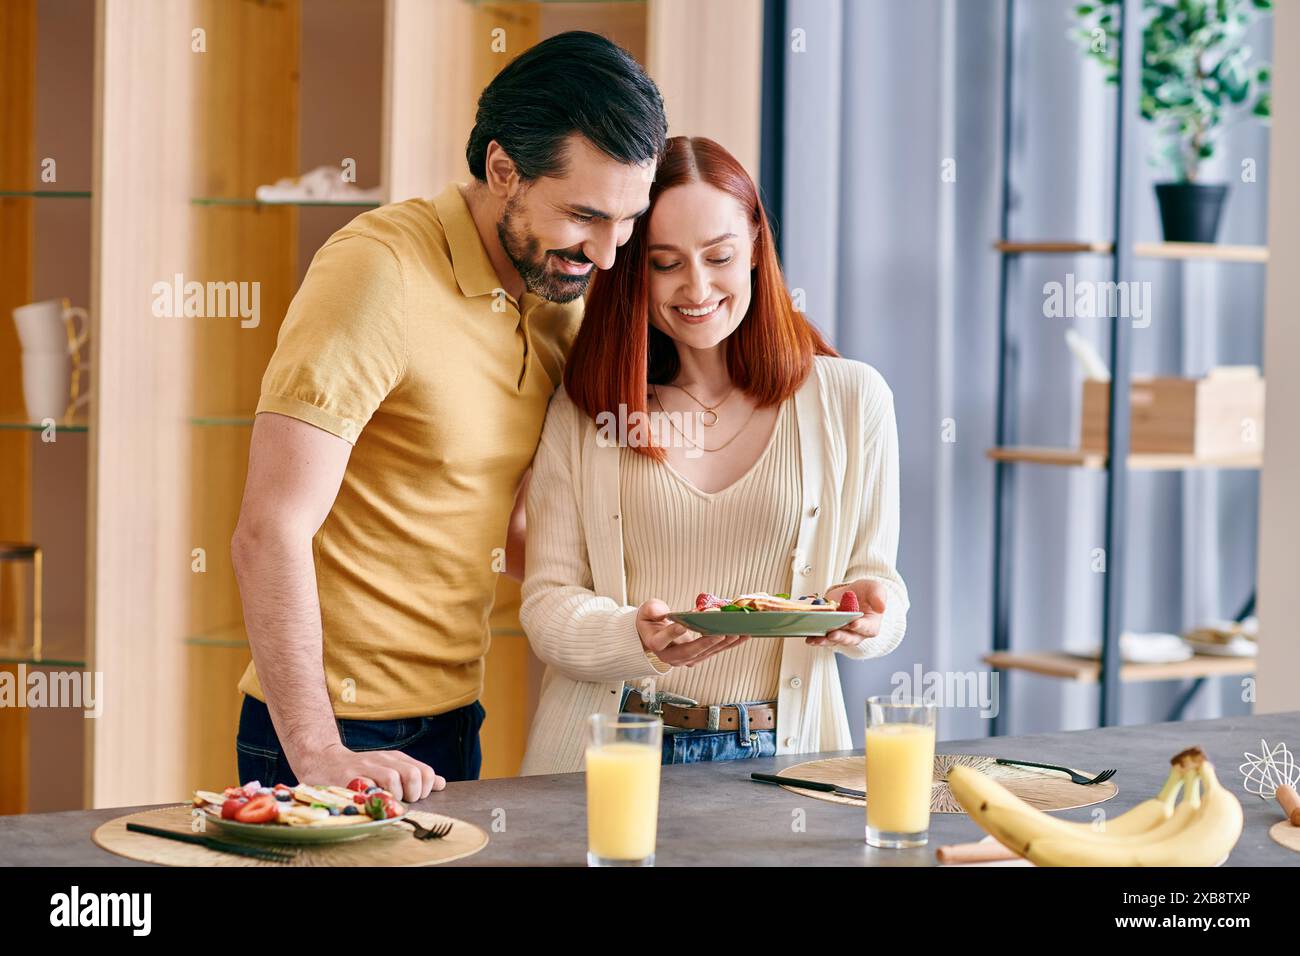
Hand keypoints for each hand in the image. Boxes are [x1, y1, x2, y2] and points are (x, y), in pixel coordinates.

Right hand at [290, 742, 444, 802]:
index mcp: (396, 758)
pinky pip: (368, 788)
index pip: (425, 772)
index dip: (424, 789)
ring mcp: (366, 768)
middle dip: (412, 794)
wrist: (323, 760)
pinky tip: (370, 800)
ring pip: (393, 779)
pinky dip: (374, 797)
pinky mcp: (349, 777)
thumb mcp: (390, 767)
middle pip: (413, 775)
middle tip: (401, 801)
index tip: (414, 797)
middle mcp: (383, 760)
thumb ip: (415, 775)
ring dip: (393, 797)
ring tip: (384, 801)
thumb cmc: (360, 770)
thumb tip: (441, 783)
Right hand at [636, 599, 750, 666]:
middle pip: (689, 652)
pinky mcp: (699, 656)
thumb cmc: (651, 621)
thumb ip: (652, 610)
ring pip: (706, 653)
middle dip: (707, 642)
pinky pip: (715, 651)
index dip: (673, 633)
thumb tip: (661, 612)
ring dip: (724, 643)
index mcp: (656, 644)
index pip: (663, 640)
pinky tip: (742, 636)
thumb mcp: (646, 611)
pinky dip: (729, 644)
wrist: (654, 634)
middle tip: (721, 632)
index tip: (683, 624)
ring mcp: (686, 659)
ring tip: (738, 632)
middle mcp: (671, 656)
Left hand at [807, 579, 887, 647]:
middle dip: (840, 637)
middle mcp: (857, 633)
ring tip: (815, 639)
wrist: (853, 592)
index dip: (861, 627)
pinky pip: (823, 637)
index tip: (854, 624)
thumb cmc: (866, 593)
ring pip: (835, 641)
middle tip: (832, 634)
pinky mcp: (830, 631)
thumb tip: (882, 607)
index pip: (868, 628)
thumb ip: (878, 596)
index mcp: (871, 625)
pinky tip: (808, 637)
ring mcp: (842, 633)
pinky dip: (815, 638)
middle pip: (850, 638)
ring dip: (824, 641)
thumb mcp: (875, 589)